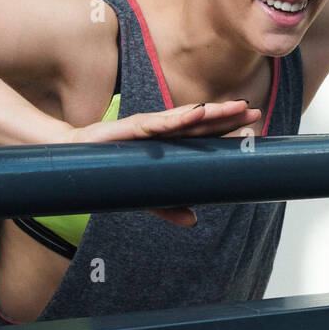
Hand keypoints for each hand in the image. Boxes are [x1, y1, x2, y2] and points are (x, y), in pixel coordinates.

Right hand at [66, 99, 260, 226]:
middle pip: (202, 123)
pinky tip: (198, 111)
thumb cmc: (111, 170)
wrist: (72, 159)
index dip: (228, 130)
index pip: (205, 135)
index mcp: (168, 144)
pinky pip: (159, 122)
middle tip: (255, 112)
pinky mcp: (131, 128)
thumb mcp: (145, 195)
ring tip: (237, 107)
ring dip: (213, 112)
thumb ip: (168, 206)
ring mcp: (148, 127)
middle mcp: (162, 131)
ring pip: (187, 118)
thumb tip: (193, 222)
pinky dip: (179, 117)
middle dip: (229, 117)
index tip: (254, 128)